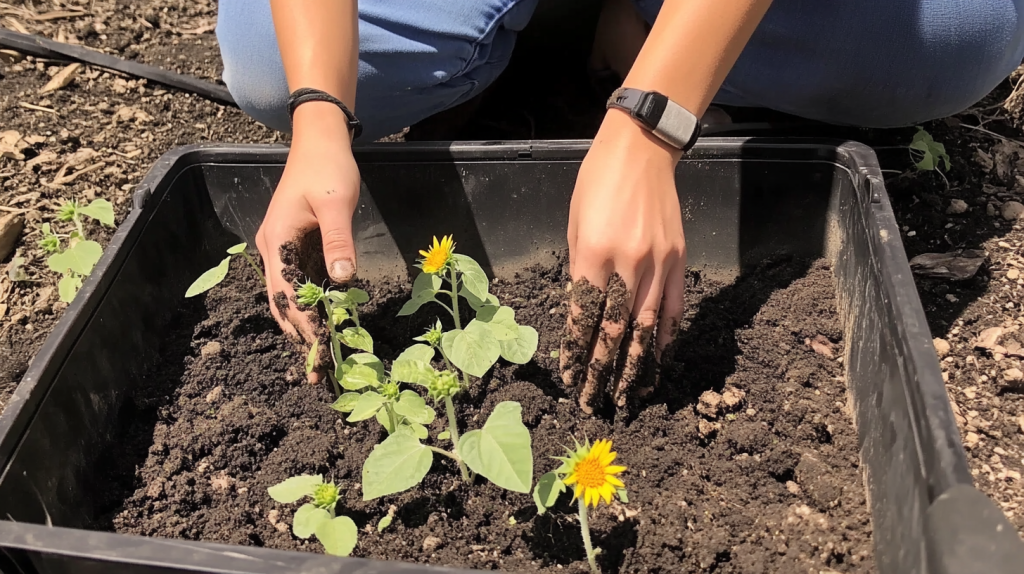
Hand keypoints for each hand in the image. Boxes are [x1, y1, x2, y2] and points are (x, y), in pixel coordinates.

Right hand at [255, 102, 360, 381]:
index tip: (319, 352)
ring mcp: (284, 249)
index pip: (287, 294)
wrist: (320, 141)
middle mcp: (274, 250)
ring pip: (291, 296)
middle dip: (300, 335)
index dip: (302, 325)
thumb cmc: (327, 169)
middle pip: (283, 302)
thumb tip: (342, 279)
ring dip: (304, 324)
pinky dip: (312, 305)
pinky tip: (327, 322)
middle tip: (320, 369)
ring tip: (322, 354)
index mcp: (278, 242)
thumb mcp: (336, 205)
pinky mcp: (298, 246)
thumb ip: (338, 241)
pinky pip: (303, 282)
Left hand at [560, 110, 686, 412]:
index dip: (578, 353)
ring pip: (647, 328)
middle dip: (604, 371)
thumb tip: (580, 316)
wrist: (642, 150)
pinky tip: (658, 362)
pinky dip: (666, 339)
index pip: (584, 318)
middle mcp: (629, 263)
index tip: (571, 379)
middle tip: (595, 401)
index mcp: (594, 254)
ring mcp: (659, 263)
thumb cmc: (597, 184)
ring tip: (631, 396)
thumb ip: (580, 272)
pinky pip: (674, 309)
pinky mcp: (679, 260)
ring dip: (637, 367)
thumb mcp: (575, 227)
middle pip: (615, 331)